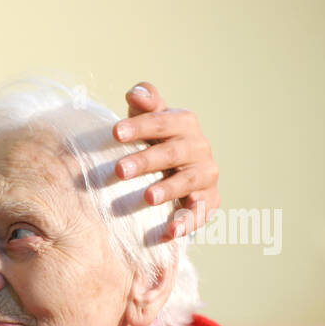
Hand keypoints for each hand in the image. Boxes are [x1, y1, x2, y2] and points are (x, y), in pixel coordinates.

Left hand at [113, 81, 219, 241]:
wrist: (178, 172)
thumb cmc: (155, 141)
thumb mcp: (149, 121)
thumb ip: (143, 105)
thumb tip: (135, 93)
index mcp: (183, 124)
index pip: (162, 122)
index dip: (139, 126)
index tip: (115, 133)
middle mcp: (199, 148)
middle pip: (172, 152)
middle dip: (145, 161)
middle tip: (117, 171)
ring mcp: (206, 175)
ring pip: (188, 181)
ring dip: (168, 189)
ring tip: (147, 197)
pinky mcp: (209, 201)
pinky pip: (199, 213)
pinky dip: (186, 222)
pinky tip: (170, 232)